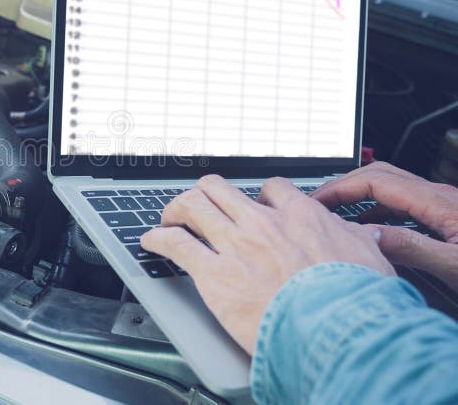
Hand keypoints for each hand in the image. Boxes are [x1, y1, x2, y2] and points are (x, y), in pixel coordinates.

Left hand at [140, 175, 393, 354]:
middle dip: (204, 194)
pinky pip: (176, 244)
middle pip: (219, 188)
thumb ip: (358, 243)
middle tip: (197, 207)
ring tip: (169, 218)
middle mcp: (263, 224)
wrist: (339, 331)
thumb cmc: (356, 301)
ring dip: (175, 210)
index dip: (257, 197)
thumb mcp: (370, 261)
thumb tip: (364, 237)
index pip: (270, 190)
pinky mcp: (214, 274)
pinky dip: (158, 238)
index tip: (251, 207)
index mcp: (301, 217)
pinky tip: (151, 241)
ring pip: (193, 206)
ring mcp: (236, 246)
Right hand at [311, 162, 457, 292]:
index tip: (316, 203)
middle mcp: (439, 197)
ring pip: (390, 188)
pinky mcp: (445, 217)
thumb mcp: (454, 264)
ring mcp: (442, 205)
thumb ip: (412, 248)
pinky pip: (402, 204)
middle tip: (317, 205)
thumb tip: (368, 236)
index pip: (376, 181)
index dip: (340, 189)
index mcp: (439, 202)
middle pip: (378, 175)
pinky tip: (369, 227)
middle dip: (342, 187)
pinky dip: (376, 209)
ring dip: (358, 196)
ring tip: (336, 214)